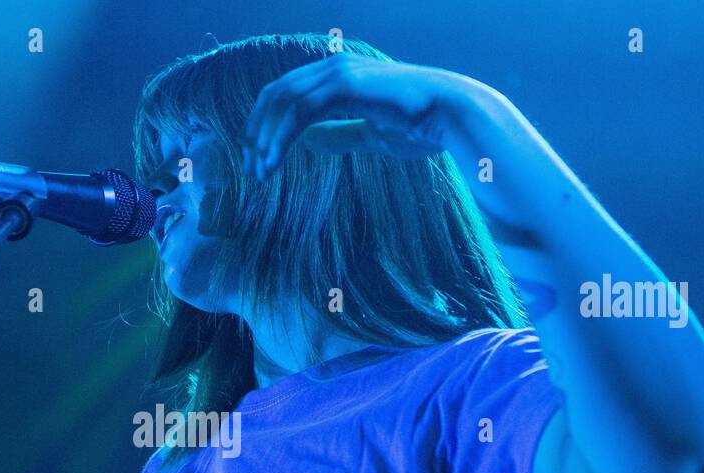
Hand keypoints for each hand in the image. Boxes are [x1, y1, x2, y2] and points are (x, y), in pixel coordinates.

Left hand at [242, 52, 497, 178]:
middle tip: (251, 169)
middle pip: (275, 95)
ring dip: (265, 139)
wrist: (452, 116)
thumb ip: (339, 134)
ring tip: (261, 172)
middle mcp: (333, 68)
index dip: (264, 124)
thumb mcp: (370, 134)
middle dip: (257, 133)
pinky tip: (274, 161)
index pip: (285, 94)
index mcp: (337, 76)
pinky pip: (299, 112)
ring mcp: (339, 73)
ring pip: (283, 103)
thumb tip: (309, 142)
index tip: (257, 157)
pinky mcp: (345, 85)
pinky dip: (281, 138)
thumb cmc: (420, 127)